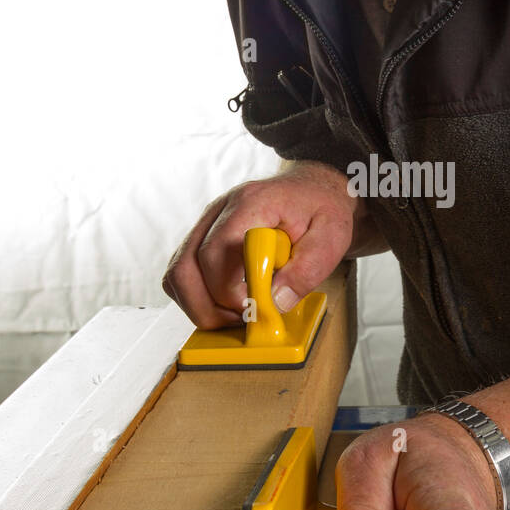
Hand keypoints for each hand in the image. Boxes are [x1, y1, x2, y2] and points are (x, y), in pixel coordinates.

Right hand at [161, 161, 356, 327]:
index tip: (255, 308)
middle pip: (185, 267)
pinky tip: (230, 301)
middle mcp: (219, 211)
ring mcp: (207, 224)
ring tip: (238, 312)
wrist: (315, 190)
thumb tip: (275, 301)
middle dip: (209, 308)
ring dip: (201, 306)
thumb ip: (306, 270)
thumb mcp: (332, 238)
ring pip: (178, 275)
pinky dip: (200, 297)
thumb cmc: (322, 209)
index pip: (215, 254)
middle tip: (243, 319)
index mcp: (251, 204)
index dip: (229, 292)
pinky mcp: (203, 239)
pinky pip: (185, 275)